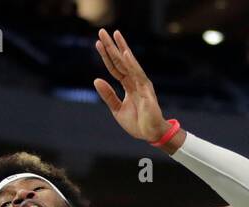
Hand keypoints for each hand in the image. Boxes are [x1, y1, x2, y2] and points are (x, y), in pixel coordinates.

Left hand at [93, 29, 174, 145]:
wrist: (151, 134)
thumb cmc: (137, 123)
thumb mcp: (117, 110)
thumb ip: (108, 95)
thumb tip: (96, 80)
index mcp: (128, 85)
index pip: (115, 68)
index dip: (106, 55)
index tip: (97, 43)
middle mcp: (135, 81)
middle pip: (120, 60)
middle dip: (111, 46)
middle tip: (102, 31)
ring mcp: (141, 84)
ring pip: (128, 63)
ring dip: (121, 48)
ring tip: (114, 35)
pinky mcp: (146, 90)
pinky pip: (137, 74)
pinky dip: (131, 63)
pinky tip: (124, 53)